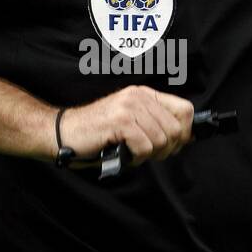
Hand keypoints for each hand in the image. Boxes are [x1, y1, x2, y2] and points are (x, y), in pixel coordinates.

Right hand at [58, 85, 194, 168]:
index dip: (185, 132)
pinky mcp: (120, 121)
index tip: (174, 145)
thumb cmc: (97, 134)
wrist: (63, 134)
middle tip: (147, 153)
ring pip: (162, 140)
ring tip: (132, 152)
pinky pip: (145, 147)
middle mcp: (138, 96)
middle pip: (177, 129)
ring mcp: (129, 107)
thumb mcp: (132, 124)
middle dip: (166, 149)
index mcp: (144, 94)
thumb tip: (188, 137)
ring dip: (149, 155)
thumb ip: (157, 125)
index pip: (185, 109)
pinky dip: (137, 157)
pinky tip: (124, 153)